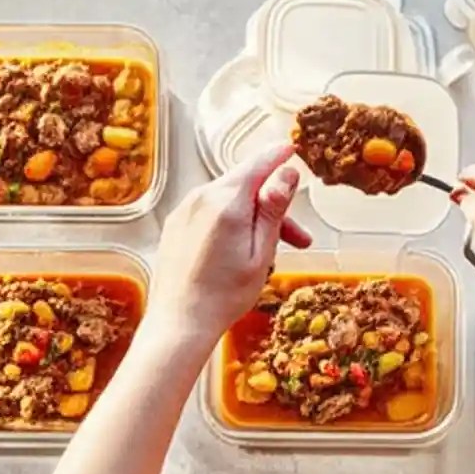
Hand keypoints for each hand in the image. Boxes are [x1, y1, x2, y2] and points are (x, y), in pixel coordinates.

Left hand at [146, 144, 311, 340]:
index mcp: (227, 201)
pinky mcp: (175, 225)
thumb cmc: (224, 295)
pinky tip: (237, 253)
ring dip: (252, 217)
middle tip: (299, 238)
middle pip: (245, 186)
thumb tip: (286, 173)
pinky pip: (209, 213)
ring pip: (228, 201)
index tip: (292, 150)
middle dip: (273, 204)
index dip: (278, 156)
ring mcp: (185, 210)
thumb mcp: (262, 252)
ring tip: (269, 253)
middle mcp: (202, 197)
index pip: (258, 163)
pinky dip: (229, 223)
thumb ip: (274, 208)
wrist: (179, 323)